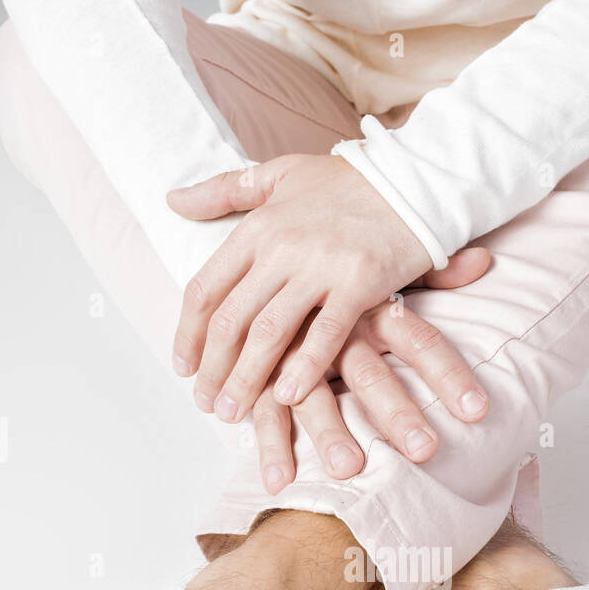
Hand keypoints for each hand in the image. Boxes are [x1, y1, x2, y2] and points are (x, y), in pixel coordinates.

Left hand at [168, 153, 438, 420]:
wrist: (415, 179)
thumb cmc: (348, 182)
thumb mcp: (278, 175)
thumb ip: (223, 190)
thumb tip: (172, 200)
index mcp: (257, 227)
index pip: (206, 289)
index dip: (188, 334)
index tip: (183, 367)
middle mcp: (280, 248)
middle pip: (230, 320)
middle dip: (212, 369)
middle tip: (205, 404)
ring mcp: (319, 266)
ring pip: (269, 333)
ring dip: (245, 379)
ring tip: (233, 414)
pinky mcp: (359, 283)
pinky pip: (325, 335)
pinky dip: (303, 368)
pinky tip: (286, 396)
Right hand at [251, 252, 490, 493]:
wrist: (257, 250)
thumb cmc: (334, 272)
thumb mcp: (380, 266)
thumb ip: (432, 274)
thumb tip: (482, 259)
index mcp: (372, 305)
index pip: (421, 339)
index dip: (449, 373)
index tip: (477, 410)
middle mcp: (335, 329)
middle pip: (370, 372)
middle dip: (398, 412)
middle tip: (425, 449)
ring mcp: (293, 351)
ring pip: (312, 394)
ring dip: (329, 433)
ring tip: (349, 470)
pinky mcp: (260, 372)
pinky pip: (263, 408)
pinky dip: (270, 444)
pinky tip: (280, 479)